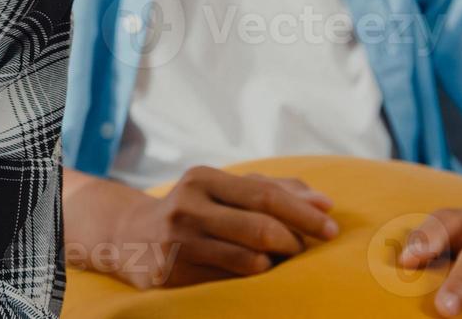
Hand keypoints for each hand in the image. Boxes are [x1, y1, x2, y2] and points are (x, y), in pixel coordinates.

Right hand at [109, 166, 337, 288]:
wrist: (130, 235)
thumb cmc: (194, 209)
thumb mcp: (223, 189)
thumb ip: (273, 189)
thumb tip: (325, 202)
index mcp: (203, 179)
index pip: (265, 194)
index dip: (304, 213)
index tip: (331, 228)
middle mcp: (188, 208)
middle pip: (260, 227)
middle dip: (295, 242)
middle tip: (308, 250)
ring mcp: (179, 243)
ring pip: (249, 260)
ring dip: (278, 266)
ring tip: (283, 264)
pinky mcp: (174, 275)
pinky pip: (231, 282)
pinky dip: (255, 281)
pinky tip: (260, 277)